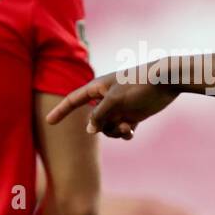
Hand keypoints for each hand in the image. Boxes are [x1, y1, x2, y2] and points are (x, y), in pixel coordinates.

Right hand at [46, 66, 179, 138]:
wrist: (166, 81)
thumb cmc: (139, 85)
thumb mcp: (115, 100)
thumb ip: (99, 115)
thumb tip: (89, 131)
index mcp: (97, 88)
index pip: (73, 100)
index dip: (61, 111)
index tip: (48, 122)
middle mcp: (106, 98)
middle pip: (93, 121)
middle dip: (103, 127)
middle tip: (119, 122)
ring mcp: (118, 107)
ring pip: (107, 128)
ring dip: (115, 131)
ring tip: (128, 127)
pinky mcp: (132, 114)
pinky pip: (120, 130)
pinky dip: (124, 132)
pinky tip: (131, 131)